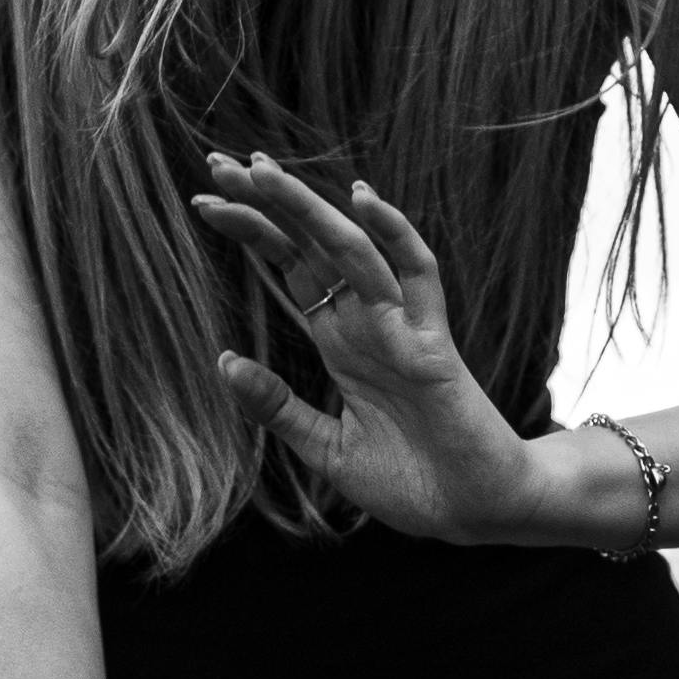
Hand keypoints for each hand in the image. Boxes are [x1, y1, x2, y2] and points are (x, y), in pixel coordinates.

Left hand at [192, 154, 547, 543]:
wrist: (472, 515)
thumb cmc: (411, 483)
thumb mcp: (325, 448)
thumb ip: (277, 407)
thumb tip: (222, 359)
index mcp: (340, 341)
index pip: (291, 267)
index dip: (253, 231)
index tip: (206, 201)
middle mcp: (367, 322)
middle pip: (311, 245)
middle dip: (267, 204)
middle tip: (217, 164)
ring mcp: (401, 327)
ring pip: (352, 249)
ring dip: (307, 208)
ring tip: (262, 172)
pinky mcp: (434, 345)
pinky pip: (419, 277)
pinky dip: (395, 235)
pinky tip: (362, 201)